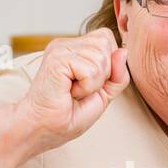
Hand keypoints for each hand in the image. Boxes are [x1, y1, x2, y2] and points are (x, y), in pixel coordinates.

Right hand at [18, 29, 130, 148]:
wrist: (43, 128)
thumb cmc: (67, 115)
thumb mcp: (104, 94)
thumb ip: (118, 74)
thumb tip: (123, 51)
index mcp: (74, 48)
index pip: (107, 39)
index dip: (108, 64)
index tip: (88, 84)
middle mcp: (66, 44)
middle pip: (107, 43)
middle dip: (103, 73)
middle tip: (80, 89)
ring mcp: (60, 49)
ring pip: (101, 56)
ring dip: (93, 83)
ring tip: (73, 91)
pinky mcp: (57, 58)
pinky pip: (91, 69)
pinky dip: (86, 87)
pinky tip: (69, 92)